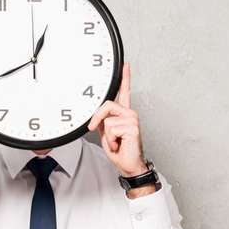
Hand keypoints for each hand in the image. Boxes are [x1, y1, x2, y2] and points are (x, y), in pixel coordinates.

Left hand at [88, 63, 148, 180]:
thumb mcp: (106, 133)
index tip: (125, 64)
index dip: (125, 77)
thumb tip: (96, 115)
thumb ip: (102, 120)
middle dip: (97, 119)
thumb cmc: (119, 150)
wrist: (128, 165)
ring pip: (107, 120)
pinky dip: (111, 140)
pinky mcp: (133, 127)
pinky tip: (119, 144)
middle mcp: (129, 113)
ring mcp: (132, 119)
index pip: (124, 91)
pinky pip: (111, 129)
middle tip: (95, 129)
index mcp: (123, 113)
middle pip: (106, 105)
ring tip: (116, 142)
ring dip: (107, 136)